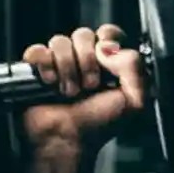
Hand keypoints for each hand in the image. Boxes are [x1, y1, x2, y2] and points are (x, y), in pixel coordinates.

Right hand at [20, 25, 146, 158]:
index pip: (110, 33)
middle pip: (84, 34)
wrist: (68, 139)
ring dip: (67, 68)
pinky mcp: (37, 68)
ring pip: (60, 41)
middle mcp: (85, 60)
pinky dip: (44, 66)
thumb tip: (110, 48)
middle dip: (88, 61)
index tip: (106, 57)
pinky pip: (38, 50)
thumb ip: (135, 68)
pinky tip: (50, 84)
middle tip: (90, 85)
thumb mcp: (135, 100)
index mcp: (110, 64)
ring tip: (70, 91)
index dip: (108, 40)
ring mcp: (60, 63)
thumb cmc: (100, 124)